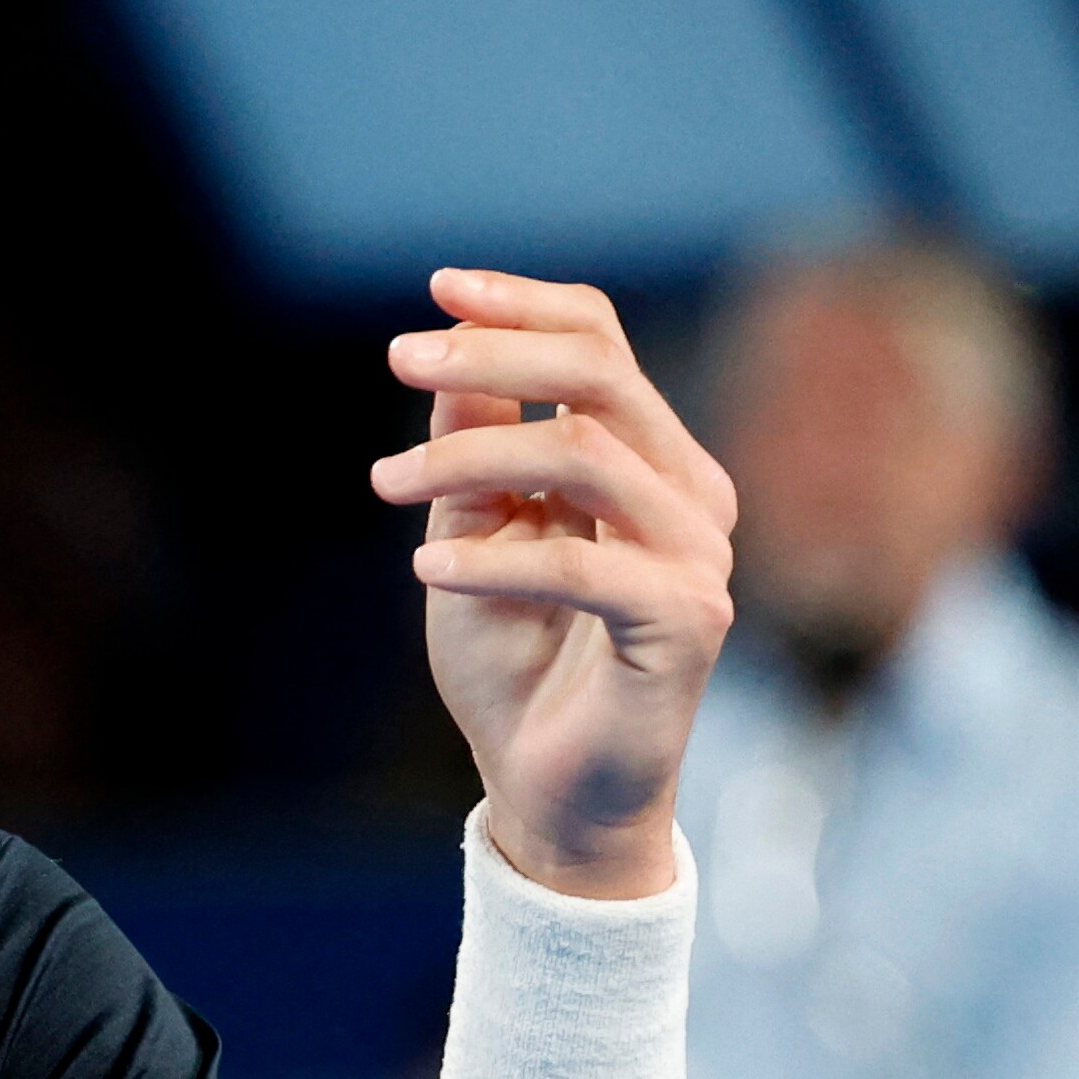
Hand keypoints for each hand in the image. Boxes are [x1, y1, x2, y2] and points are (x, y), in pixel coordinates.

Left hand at [370, 270, 735, 898]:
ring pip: (583, 454)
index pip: (601, 343)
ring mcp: (696, 556)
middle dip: (491, 356)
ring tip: (383, 485)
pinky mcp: (685, 621)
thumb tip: (453, 355)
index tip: (437, 290)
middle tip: (399, 358)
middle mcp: (687, 494)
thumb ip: (474, 450)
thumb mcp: (472, 535)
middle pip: (600, 374)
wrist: (547, 788)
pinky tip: (427, 572)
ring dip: (467, 461)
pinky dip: (492, 560)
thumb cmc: (514, 661)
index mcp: (647, 460)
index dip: (522, 306)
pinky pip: (584, 563)